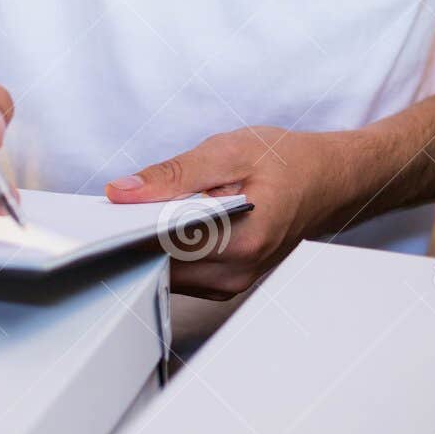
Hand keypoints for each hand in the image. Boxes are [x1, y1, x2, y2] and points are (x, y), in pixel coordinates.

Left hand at [105, 125, 362, 297]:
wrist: (329, 179)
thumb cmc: (290, 161)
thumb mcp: (230, 151)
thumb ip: (174, 173)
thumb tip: (123, 191)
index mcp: (240, 242)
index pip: (162, 246)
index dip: (125, 229)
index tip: (104, 213)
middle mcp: (236, 273)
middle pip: (161, 263)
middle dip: (133, 234)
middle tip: (115, 205)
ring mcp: (233, 282)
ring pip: (169, 270)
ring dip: (149, 241)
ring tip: (141, 208)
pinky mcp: (228, 280)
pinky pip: (183, 270)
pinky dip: (167, 247)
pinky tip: (164, 220)